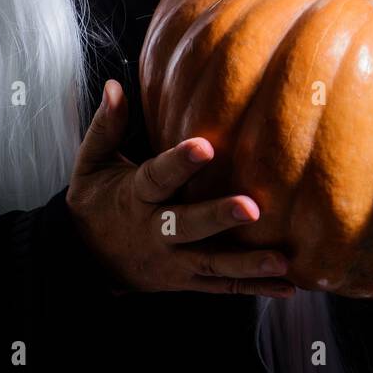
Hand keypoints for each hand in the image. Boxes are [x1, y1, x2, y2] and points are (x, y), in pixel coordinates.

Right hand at [65, 79, 295, 298]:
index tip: (205, 145)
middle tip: (251, 208)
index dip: (180, 162)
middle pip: (188, 225)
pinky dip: (254, 288)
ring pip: (211, 263)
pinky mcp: (187, 280)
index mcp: (135, 197)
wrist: (83, 260)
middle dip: (218, 217)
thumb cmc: (95, 202)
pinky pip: (222, 286)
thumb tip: (114, 85)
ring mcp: (173, 261)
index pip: (158, 177)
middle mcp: (155, 231)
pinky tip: (288, 287)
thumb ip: (106, 125)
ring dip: (246, 264)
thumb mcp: (91, 163)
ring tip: (281, 262)